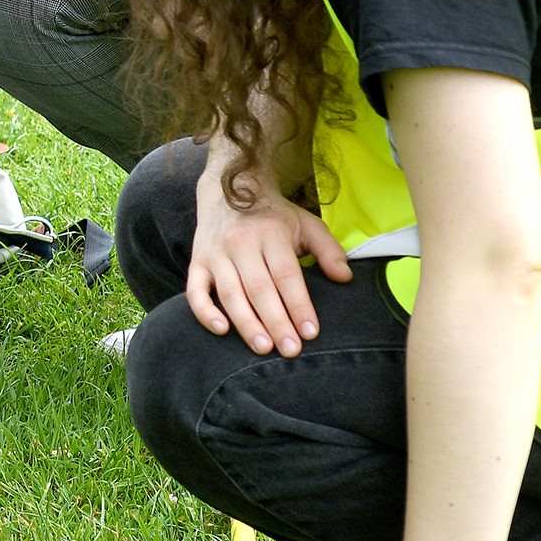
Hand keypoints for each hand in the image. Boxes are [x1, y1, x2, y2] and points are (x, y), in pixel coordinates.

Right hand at [186, 154, 351, 355]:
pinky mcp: (197, 262)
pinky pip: (195, 291)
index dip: (298, 305)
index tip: (310, 332)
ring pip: (230, 294)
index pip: (286, 275)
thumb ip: (328, 250)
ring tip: (264, 348)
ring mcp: (216, 254)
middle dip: (276, 322)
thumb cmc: (272, 216)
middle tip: (291, 350)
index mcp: (270, 233)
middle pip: (259, 289)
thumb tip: (345, 278)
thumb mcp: (306, 224)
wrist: (228, 190)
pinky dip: (205, 312)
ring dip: (247, 323)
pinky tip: (222, 330)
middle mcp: (240, 243)